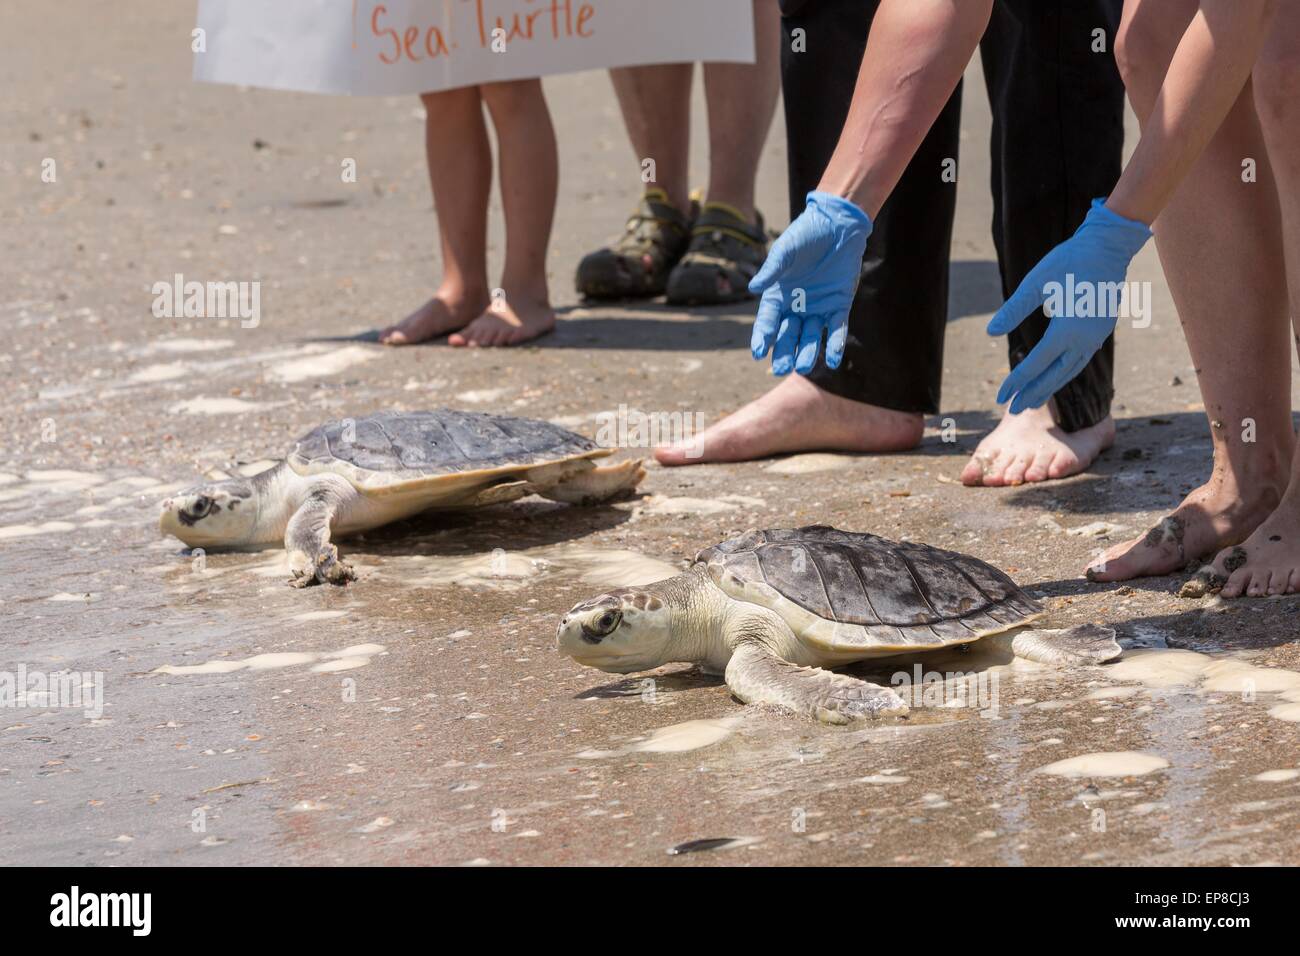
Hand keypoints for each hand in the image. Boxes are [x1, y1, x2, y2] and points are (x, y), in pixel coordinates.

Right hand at [749, 191, 872, 374]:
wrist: (838, 225)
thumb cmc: (806, 234)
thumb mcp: (786, 250)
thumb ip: (772, 270)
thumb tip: (753, 288)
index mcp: (779, 295)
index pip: (768, 321)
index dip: (762, 337)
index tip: (758, 353)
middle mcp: (796, 306)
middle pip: (788, 335)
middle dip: (784, 352)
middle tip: (781, 369)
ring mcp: (818, 308)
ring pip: (811, 337)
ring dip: (807, 353)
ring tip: (803, 367)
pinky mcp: (839, 305)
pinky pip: (836, 329)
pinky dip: (834, 345)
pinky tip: (832, 361)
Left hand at [988, 199, 1151, 411]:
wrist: (1108, 247)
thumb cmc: (1068, 261)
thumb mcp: (1036, 282)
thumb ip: (1014, 309)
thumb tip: (991, 332)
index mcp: (1067, 329)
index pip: (1036, 364)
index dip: (1017, 382)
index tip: (1001, 396)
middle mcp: (1085, 339)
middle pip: (1055, 375)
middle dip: (1033, 393)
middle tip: (1013, 409)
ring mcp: (1096, 337)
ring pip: (1071, 371)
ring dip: (1050, 387)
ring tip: (1031, 401)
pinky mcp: (1101, 331)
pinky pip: (1080, 360)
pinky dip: (1065, 373)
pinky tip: (1054, 378)